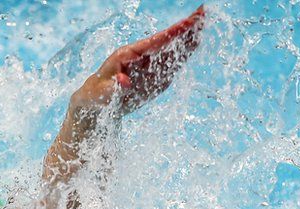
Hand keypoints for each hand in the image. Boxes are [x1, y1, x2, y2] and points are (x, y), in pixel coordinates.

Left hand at [71, 5, 204, 115]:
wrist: (98, 103)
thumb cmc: (96, 94)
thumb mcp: (101, 93)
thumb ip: (114, 88)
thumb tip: (125, 82)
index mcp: (128, 54)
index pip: (153, 42)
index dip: (171, 33)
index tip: (187, 23)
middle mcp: (141, 57)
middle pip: (166, 41)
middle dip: (184, 29)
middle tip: (202, 14)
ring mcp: (149, 66)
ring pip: (172, 51)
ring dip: (187, 39)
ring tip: (203, 25)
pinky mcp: (154, 76)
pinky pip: (171, 64)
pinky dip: (183, 54)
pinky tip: (194, 44)